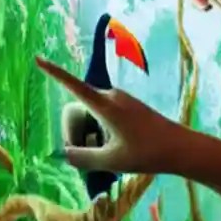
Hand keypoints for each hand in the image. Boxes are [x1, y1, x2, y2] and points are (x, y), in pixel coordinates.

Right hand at [36, 57, 186, 173]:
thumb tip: (66, 153)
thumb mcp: (111, 161)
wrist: (182, 148)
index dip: (55, 74)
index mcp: (105, 105)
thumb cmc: (148, 153)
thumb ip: (82, 158)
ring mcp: (121, 101)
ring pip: (90, 116)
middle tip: (84, 156)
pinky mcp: (128, 108)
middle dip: (74, 132)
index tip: (38, 59)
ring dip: (89, 135)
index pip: (74, 86)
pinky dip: (101, 132)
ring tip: (107, 155)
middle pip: (78, 110)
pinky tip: (115, 150)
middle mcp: (112, 97)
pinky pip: (103, 117)